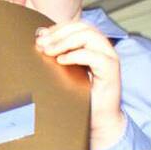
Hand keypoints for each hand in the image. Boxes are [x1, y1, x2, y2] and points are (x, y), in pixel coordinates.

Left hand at [35, 20, 124, 149]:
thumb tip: (40, 40)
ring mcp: (109, 59)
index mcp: (94, 47)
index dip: (58, 28)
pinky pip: (95, 56)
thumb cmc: (80, 99)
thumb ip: (57, 56)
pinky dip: (76, 55)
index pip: (77, 26)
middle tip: (41, 45)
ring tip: (49, 52)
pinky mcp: (111, 72)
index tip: (39, 37)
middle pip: (83, 27)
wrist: (97, 122)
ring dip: (65, 41)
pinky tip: (62, 61)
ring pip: (90, 36)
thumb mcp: (65, 74)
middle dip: (59, 33)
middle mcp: (103, 49)